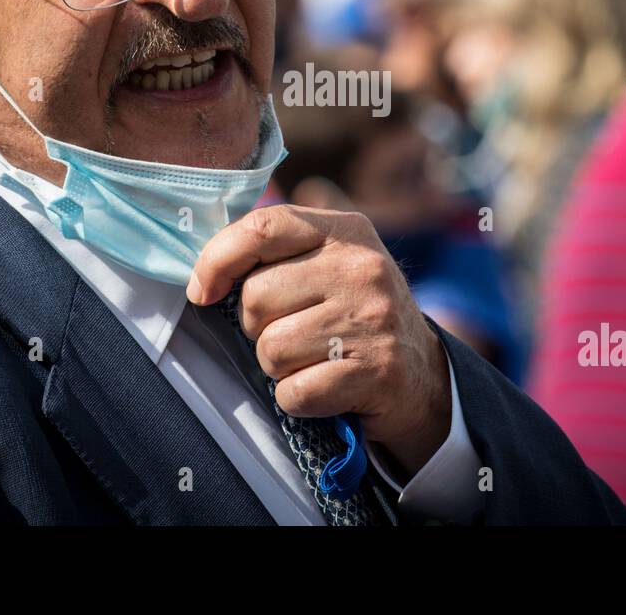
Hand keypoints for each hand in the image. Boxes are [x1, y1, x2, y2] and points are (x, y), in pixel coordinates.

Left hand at [187, 205, 451, 475]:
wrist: (422, 374)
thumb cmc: (356, 313)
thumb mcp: (332, 260)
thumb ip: (277, 249)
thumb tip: (203, 275)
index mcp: (345, 231)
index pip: (262, 227)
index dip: (217, 259)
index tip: (203, 291)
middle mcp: (363, 268)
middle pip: (256, 297)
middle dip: (258, 326)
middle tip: (293, 332)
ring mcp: (372, 320)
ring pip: (271, 349)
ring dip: (278, 366)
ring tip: (312, 358)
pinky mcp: (376, 372)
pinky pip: (295, 392)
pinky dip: (298, 399)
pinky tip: (324, 387)